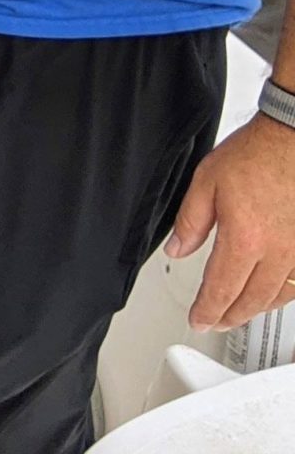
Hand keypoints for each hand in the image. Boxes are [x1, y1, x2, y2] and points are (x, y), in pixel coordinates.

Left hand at [168, 112, 294, 330]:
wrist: (293, 140)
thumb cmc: (256, 154)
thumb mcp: (206, 182)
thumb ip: (190, 221)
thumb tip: (177, 248)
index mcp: (245, 239)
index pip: (222, 288)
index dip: (207, 310)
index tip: (198, 320)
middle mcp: (277, 252)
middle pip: (251, 300)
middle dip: (229, 316)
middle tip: (214, 321)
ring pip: (278, 297)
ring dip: (255, 309)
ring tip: (238, 312)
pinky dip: (281, 296)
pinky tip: (271, 295)